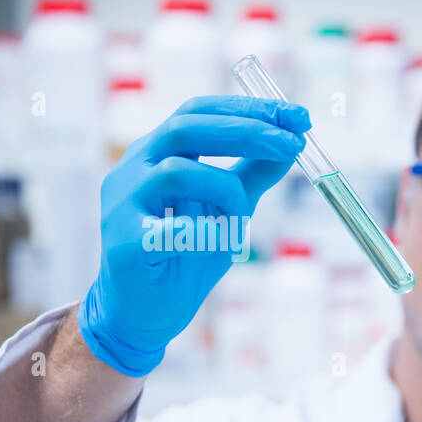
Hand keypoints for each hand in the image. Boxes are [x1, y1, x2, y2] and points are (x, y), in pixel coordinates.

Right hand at [78, 95, 309, 376]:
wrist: (145, 312)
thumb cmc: (186, 255)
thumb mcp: (228, 210)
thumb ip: (252, 176)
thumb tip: (291, 144)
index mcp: (158, 152)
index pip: (199, 112)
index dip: (249, 109)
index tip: (298, 117)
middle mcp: (135, 168)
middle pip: (186, 128)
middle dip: (247, 132)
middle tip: (293, 143)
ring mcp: (123, 202)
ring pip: (177, 171)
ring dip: (224, 192)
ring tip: (238, 223)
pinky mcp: (124, 243)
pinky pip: (168, 229)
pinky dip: (202, 233)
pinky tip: (215, 242)